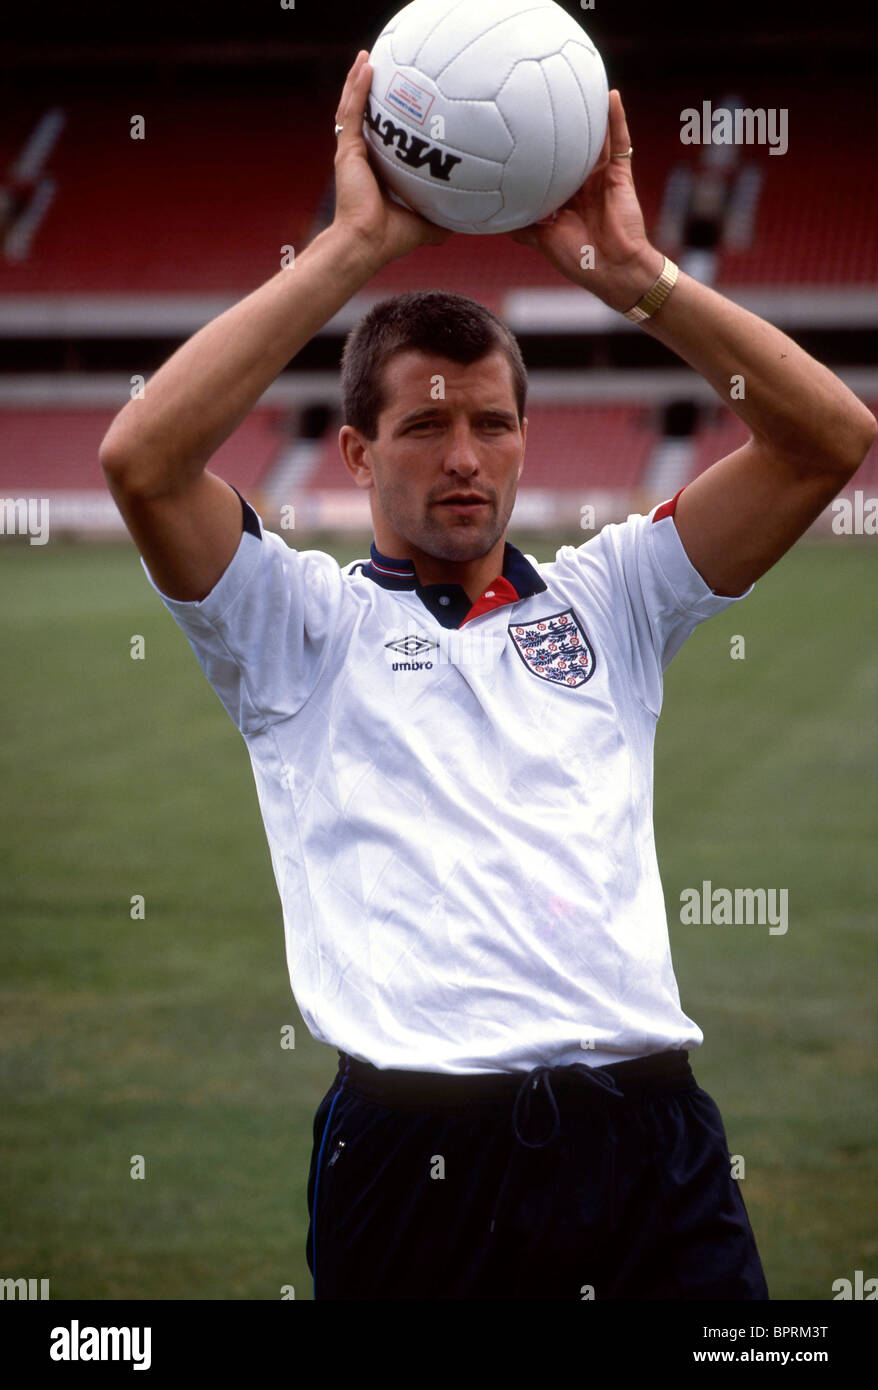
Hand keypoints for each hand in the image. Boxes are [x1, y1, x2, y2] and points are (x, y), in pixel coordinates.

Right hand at [332, 51, 448, 268]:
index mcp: (375, 172)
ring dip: (358, 81)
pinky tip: (366, 66)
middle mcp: (361, 159)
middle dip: (366, 91)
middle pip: (363, 116)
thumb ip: (441, 217)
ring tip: (365, 57)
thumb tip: (465, 221)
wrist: (368, 243)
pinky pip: (352, 112)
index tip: (396, 103)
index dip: (384, 119)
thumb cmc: (391, 239)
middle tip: (375, 67)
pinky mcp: (347, 151)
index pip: (379, 138)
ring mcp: (351, 153)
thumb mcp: (425, 224)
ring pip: (352, 107)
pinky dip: (358, 88)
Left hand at [508, 90, 663, 311]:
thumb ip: (522, 227)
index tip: (520, 130)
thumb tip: (491, 219)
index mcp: (565, 198)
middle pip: (571, 148)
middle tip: (543, 96)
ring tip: (578, 83)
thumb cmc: (578, 259)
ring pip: (595, 139)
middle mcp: (583, 184)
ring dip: (589, 113)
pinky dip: (617, 118)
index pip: (550, 167)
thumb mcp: (542, 240)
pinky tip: (610, 95)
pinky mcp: (620, 173)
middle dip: (561, 125)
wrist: (613, 269)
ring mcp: (602, 177)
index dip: (538, 151)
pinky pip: (620, 141)